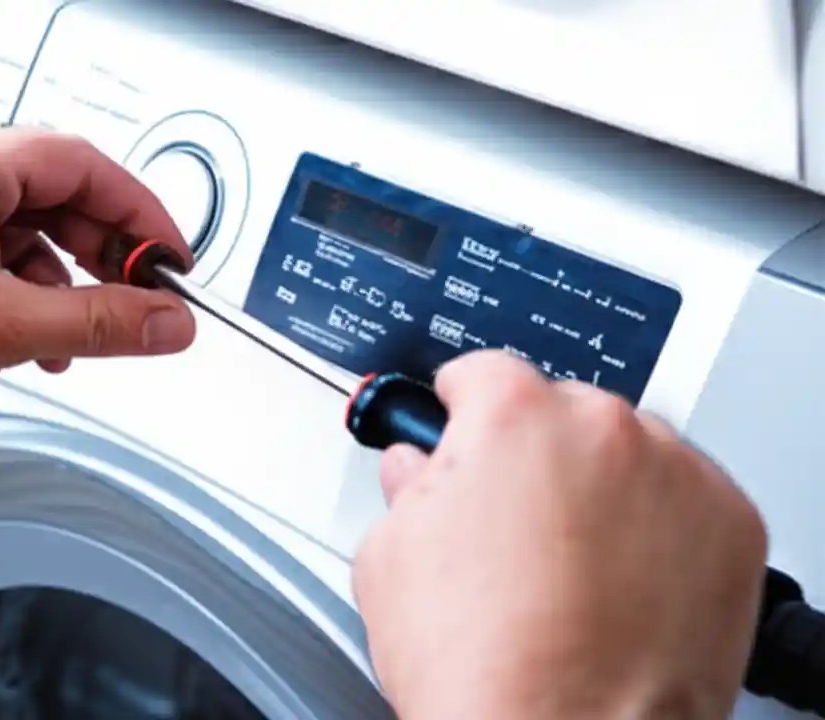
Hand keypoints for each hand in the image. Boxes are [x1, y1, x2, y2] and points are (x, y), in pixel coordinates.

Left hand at [0, 127, 195, 452]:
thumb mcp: (2, 330)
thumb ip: (100, 323)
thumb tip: (162, 319)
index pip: (77, 162)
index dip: (138, 212)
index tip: (168, 257)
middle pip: (43, 192)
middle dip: (96, 253)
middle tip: (134, 297)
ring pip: (5, 228)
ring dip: (50, 281)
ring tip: (68, 338)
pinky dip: (4, 290)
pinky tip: (15, 336)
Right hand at [352, 351, 767, 719]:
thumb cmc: (483, 663)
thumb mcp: (388, 556)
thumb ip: (406, 488)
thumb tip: (418, 472)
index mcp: (511, 417)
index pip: (482, 370)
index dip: (460, 405)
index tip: (462, 421)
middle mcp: (601, 429)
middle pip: (559, 408)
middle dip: (532, 452)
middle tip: (511, 520)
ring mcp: (675, 474)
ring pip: (627, 450)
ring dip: (600, 484)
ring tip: (569, 561)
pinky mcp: (730, 525)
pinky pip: (685, 498)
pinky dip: (658, 525)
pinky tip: (619, 578)